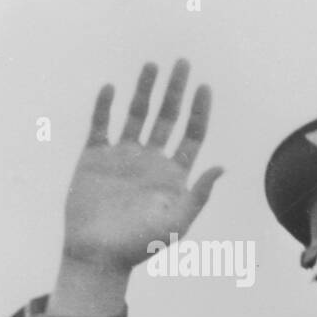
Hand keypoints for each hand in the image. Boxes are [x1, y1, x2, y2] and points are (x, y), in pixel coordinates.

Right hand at [62, 59, 222, 272]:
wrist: (99, 254)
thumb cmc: (142, 245)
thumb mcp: (178, 220)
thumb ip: (199, 193)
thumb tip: (222, 167)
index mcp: (174, 175)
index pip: (192, 135)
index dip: (199, 111)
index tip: (205, 86)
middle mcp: (151, 161)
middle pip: (167, 118)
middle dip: (175, 91)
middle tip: (183, 62)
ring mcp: (123, 157)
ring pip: (136, 115)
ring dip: (144, 90)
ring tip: (153, 65)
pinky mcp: (94, 158)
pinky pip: (101, 126)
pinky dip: (105, 107)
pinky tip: (112, 88)